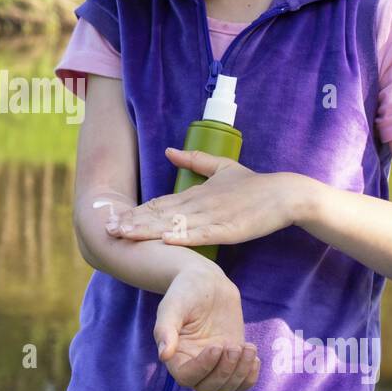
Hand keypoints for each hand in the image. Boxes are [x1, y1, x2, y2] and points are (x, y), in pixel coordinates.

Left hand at [107, 148, 310, 248]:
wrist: (284, 194)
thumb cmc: (252, 184)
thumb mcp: (221, 168)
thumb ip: (194, 161)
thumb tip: (169, 150)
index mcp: (194, 193)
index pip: (158, 204)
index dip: (135, 212)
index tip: (112, 217)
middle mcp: (198, 204)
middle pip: (159, 215)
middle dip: (132, 222)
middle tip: (107, 228)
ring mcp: (213, 217)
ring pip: (174, 225)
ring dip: (148, 231)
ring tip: (125, 235)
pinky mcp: (229, 229)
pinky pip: (203, 234)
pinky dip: (184, 237)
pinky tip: (166, 240)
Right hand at [153, 259, 260, 390]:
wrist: (207, 281)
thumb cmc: (185, 291)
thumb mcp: (172, 306)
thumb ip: (166, 329)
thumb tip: (163, 355)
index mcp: (175, 355)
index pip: (186, 378)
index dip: (203, 368)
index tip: (215, 347)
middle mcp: (194, 364)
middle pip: (207, 388)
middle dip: (224, 372)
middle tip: (232, 346)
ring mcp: (215, 363)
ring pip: (226, 388)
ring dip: (240, 373)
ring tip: (247, 348)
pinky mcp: (232, 359)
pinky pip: (242, 382)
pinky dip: (250, 376)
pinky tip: (252, 354)